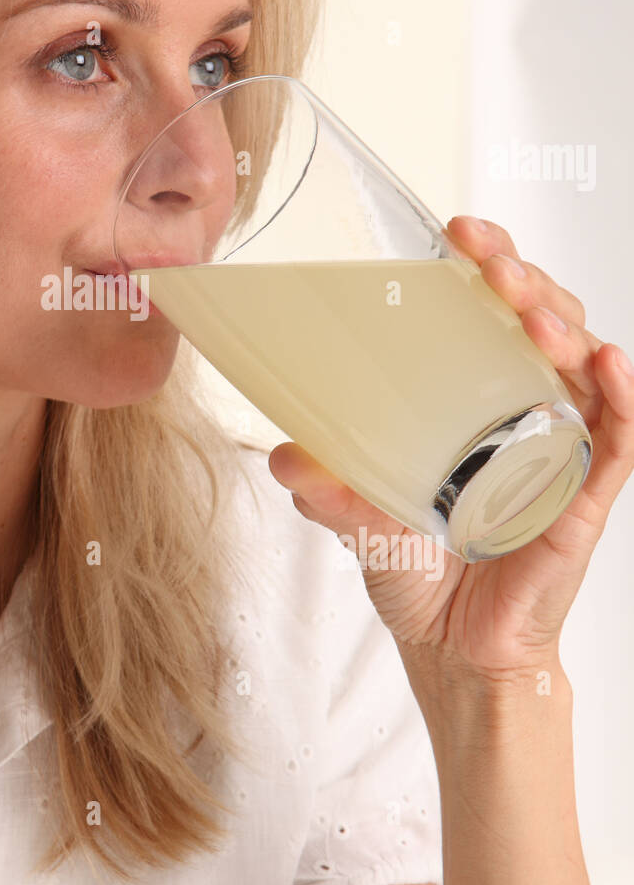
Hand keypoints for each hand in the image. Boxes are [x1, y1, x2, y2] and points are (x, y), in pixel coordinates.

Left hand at [268, 215, 633, 683]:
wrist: (453, 652)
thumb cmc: (420, 576)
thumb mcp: (361, 520)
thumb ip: (329, 486)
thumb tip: (283, 454)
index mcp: (477, 399)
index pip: (494, 311)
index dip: (488, 263)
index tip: (458, 232)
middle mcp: (526, 412)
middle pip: (546, 321)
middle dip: (524, 279)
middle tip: (488, 263)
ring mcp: (561, 449)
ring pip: (584, 364)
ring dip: (563, 324)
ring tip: (528, 310)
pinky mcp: (586, 496)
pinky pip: (619, 439)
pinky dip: (622, 397)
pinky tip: (608, 364)